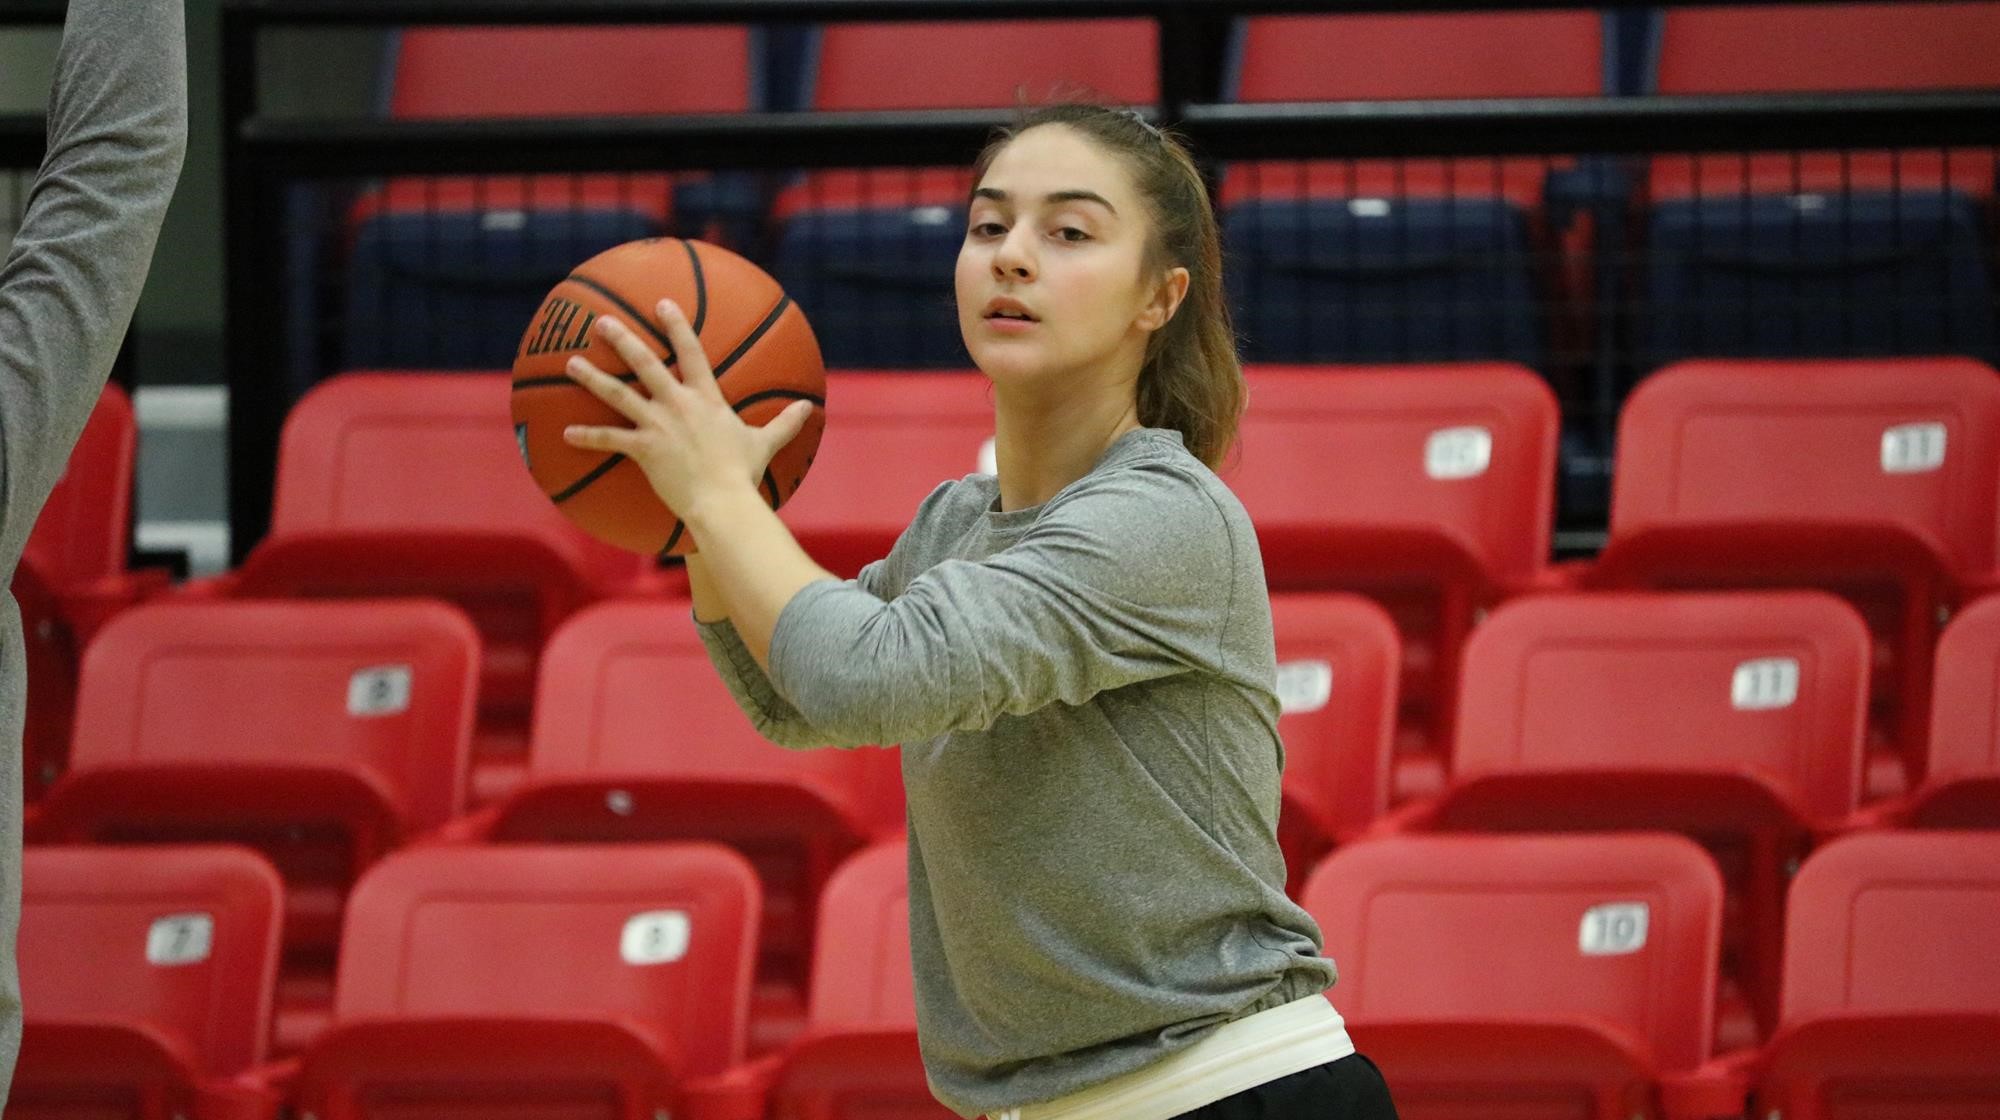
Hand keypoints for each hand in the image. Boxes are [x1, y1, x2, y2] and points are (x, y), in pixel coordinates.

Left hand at [560, 299, 814, 522]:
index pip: (691, 351)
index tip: (662, 304)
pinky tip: (565, 433)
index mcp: (706, 398)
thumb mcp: (766, 444)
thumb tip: (809, 408)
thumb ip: (785, 423)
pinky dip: (587, 437)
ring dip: (592, 377)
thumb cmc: (744, 474)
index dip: (676, 325)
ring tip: (571, 363)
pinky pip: (609, 440)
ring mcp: (658, 425)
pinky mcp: (643, 449)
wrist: (724, 501)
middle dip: (621, 339)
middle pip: (644, 363)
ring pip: (618, 394)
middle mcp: (678, 404)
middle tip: (600, 322)